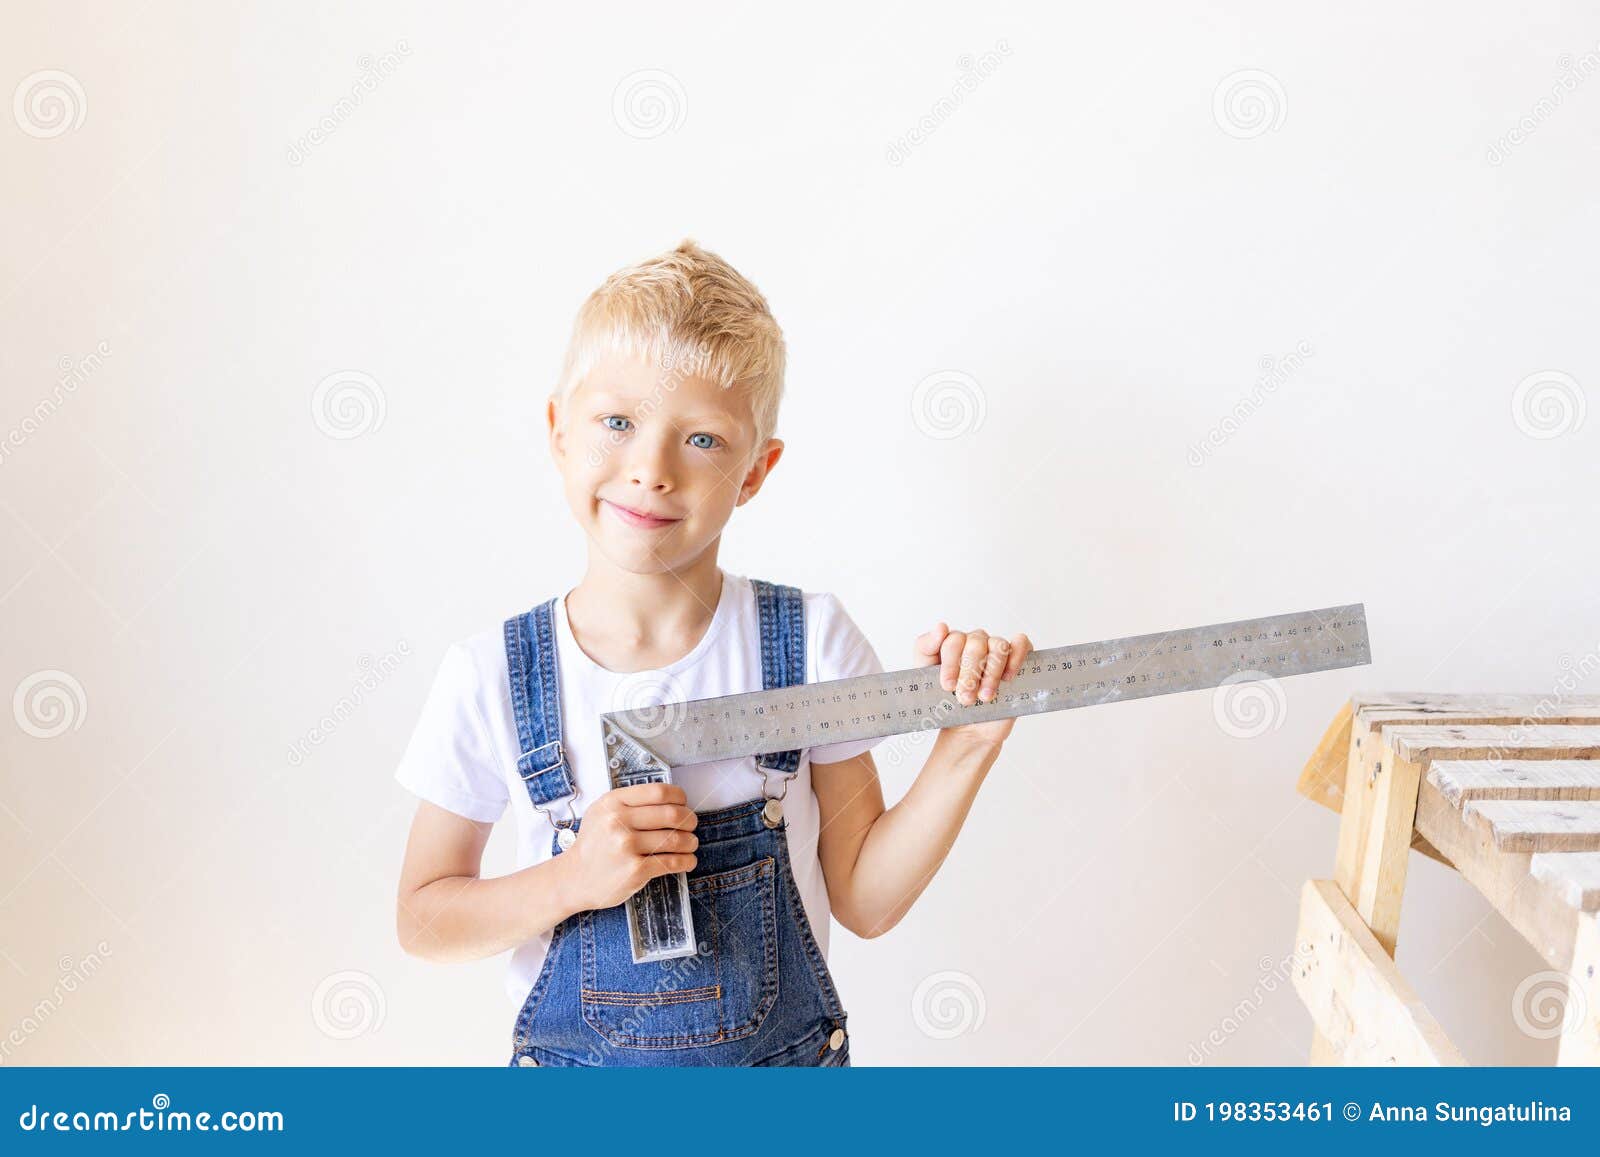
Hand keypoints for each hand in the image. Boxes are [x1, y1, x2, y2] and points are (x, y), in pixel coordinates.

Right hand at [562, 783, 698, 910]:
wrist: (573, 878)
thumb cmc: (593, 844)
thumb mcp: (602, 812)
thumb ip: (630, 802)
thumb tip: (670, 799)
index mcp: (613, 803)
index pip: (658, 792)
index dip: (679, 797)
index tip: (683, 803)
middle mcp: (619, 822)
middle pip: (672, 814)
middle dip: (689, 819)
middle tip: (692, 825)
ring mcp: (627, 846)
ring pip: (675, 839)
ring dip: (691, 841)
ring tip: (691, 843)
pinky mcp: (635, 870)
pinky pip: (672, 862)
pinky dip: (686, 861)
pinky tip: (687, 860)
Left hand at [913, 622, 1033, 747]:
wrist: (968, 729)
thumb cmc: (947, 702)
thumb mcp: (925, 678)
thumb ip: (925, 648)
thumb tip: (940, 626)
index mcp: (952, 643)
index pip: (952, 640)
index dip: (950, 663)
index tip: (947, 686)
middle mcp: (975, 642)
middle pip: (975, 643)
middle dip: (969, 673)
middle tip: (964, 697)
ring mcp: (996, 650)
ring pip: (998, 646)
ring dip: (991, 673)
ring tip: (984, 697)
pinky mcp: (1016, 660)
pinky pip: (1021, 644)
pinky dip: (1016, 658)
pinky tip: (1007, 678)